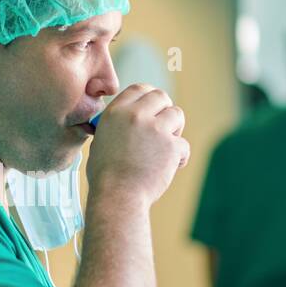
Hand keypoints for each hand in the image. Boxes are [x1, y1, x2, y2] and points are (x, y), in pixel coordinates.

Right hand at [86, 83, 189, 207]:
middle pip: (161, 96)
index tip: (153, 107)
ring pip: (177, 115)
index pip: (139, 89)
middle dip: (165, 110)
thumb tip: (127, 121)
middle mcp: (136, 115)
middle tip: (163, 128)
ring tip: (165, 148)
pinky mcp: (171, 146)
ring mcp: (156, 129)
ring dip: (175, 130)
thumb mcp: (101, 142)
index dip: (149, 97)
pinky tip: (170, 167)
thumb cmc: (105, 176)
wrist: (117, 197)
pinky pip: (184, 145)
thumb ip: (116, 126)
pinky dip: (180, 157)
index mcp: (116, 112)